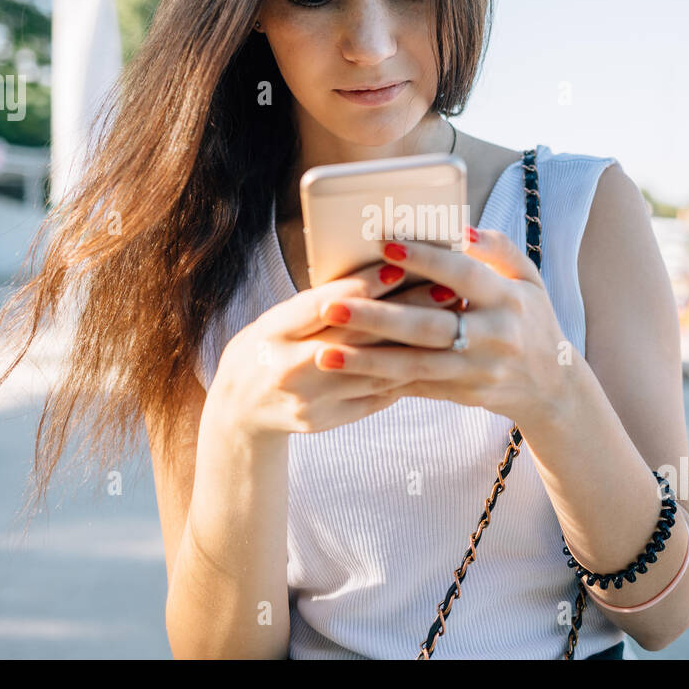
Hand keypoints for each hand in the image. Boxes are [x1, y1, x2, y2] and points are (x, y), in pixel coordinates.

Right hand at [205, 258, 437, 437]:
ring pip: (373, 371)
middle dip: (406, 311)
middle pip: (356, 337)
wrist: (238, 408)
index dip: (361, 287)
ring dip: (416, 346)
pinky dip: (404, 377)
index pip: (322, 306)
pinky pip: (374, 398)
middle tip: (445, 289)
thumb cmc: (266, 347)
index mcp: (273, 331)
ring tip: (450, 322)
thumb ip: (318, 301)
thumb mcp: (278, 317)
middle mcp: (289, 367)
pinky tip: (432, 358)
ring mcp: (308, 399)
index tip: (399, 267)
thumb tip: (377, 272)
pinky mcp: (324, 421)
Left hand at [307, 226, 571, 428]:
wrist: (552, 385)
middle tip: (331, 306)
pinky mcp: (463, 393)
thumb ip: (499, 249)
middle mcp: (494, 336)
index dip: (425, 259)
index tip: (385, 245)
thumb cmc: (530, 319)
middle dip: (377, 317)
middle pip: (429, 326)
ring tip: (325, 351)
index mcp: (508, 299)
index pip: (463, 274)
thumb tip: (463, 229)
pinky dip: (382, 380)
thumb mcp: (528, 278)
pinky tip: (348, 373)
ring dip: (368, 359)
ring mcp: (478, 370)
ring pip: (416, 365)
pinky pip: (417, 387)